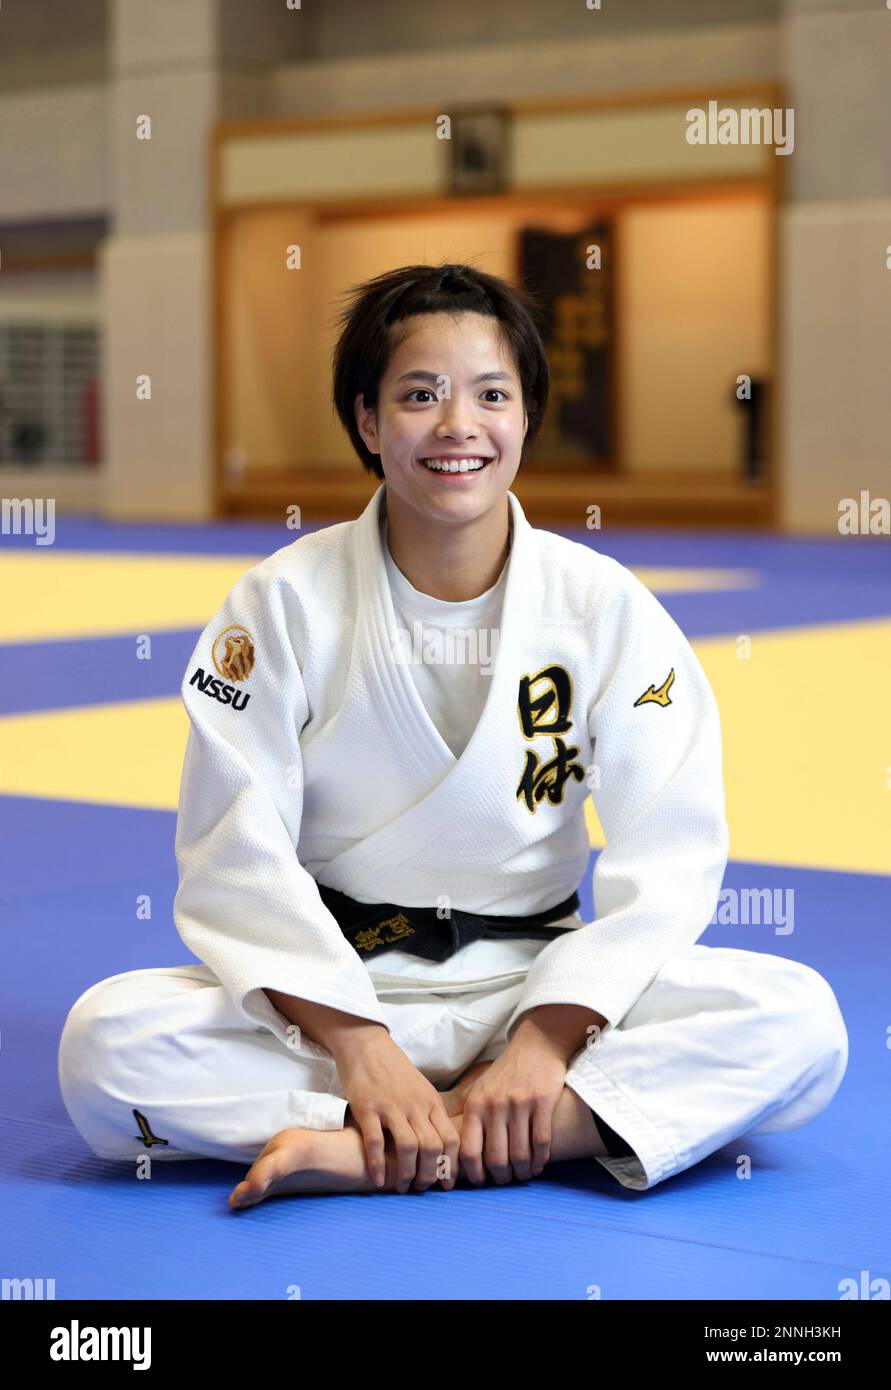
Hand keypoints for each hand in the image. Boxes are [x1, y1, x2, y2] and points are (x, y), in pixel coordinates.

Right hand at [334, 1029, 459, 1192]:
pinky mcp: (367, 1108)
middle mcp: (415, 1106)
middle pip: (432, 1148)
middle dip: (429, 1175)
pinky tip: (378, 1180)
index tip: (445, 1184)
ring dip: (406, 1173)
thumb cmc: (394, 1070)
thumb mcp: (421, 1089)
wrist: (366, 1045)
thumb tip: (442, 1146)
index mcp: (431, 1102)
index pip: (451, 1139)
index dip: (452, 1166)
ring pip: (408, 1148)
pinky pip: (376, 1142)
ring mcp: (391, 1106)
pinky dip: (378, 1164)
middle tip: (421, 1189)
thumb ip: (431, 1114)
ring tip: (401, 1187)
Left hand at [456, 1033, 567, 1184]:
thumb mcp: (477, 1088)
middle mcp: (494, 1105)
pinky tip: (539, 1165)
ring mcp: (519, 1104)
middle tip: (505, 1181)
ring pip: (520, 1155)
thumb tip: (444, 1140)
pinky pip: (541, 1142)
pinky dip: (540, 1160)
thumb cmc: (505, 1072)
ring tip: (523, 1174)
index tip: (481, 1182)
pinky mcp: (542, 1102)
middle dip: (501, 1177)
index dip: (474, 1174)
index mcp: (475, 1105)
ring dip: (522, 1172)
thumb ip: (463, 1112)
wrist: (536, 1046)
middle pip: (496, 1158)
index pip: (469, 1151)